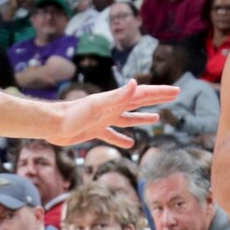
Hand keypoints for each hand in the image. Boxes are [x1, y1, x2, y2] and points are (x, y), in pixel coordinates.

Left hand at [49, 80, 175, 146]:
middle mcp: (112, 108)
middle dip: (157, 98)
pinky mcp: (94, 131)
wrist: (52, 125)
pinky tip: (129, 145)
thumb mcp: (97, 106)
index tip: (177, 90)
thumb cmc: (72, 115)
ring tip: (156, 119)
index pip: (143, 94)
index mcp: (115, 100)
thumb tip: (136, 84)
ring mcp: (104, 119)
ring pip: (128, 119)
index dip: (160, 92)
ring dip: (142, 119)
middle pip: (139, 102)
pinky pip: (112, 135)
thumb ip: (117, 96)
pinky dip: (121, 139)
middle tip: (174, 95)